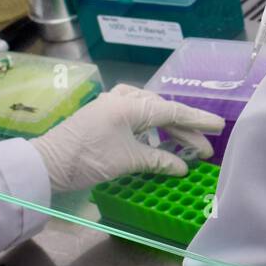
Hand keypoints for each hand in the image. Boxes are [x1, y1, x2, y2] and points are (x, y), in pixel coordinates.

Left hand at [31, 84, 224, 193]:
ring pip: (150, 113)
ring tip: (186, 145)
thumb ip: (160, 160)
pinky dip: (151, 129)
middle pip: (163, 112)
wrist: (46, 164)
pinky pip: (136, 117)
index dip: (199, 121)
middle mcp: (123, 98)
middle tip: (205, 148)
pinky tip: (158, 140)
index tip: (219, 126)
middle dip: (186, 130)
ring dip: (169, 129)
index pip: (174, 111)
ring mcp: (111, 105)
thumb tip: (183, 167)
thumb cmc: (88, 159)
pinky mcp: (103, 115)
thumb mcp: (129, 160)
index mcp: (131, 104)